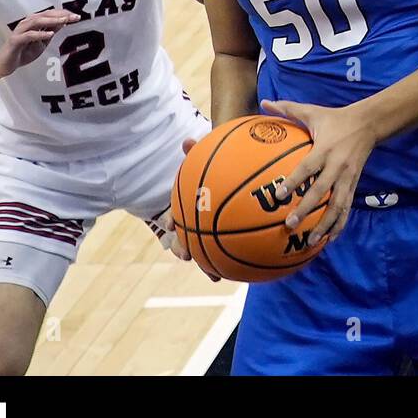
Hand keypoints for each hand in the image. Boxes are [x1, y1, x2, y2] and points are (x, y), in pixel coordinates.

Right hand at [0, 9, 80, 78]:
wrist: (7, 64)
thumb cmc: (24, 51)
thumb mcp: (43, 41)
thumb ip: (51, 31)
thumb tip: (64, 22)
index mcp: (34, 22)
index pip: (50, 14)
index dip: (63, 14)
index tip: (77, 16)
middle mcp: (27, 23)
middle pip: (45, 15)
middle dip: (61, 15)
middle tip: (74, 17)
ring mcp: (20, 31)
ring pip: (36, 21)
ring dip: (52, 21)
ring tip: (64, 21)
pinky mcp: (15, 40)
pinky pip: (28, 35)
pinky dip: (40, 34)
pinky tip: (50, 34)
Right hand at [162, 138, 222, 280]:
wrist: (230, 170)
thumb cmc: (217, 165)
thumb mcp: (207, 157)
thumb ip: (197, 152)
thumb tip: (187, 141)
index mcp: (186, 205)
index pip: (173, 215)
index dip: (170, 222)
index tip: (171, 226)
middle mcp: (195, 221)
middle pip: (185, 237)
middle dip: (183, 248)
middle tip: (186, 255)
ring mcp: (209, 231)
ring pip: (205, 250)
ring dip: (207, 264)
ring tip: (214, 275)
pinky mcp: (228, 238)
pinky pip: (231, 251)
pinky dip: (236, 259)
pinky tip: (246, 269)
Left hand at [259, 98, 378, 246]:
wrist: (369, 124)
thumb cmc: (335, 118)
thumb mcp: (313, 111)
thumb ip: (287, 109)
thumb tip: (263, 102)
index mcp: (325, 149)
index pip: (308, 167)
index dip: (294, 181)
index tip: (279, 195)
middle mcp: (337, 166)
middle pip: (322, 191)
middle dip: (307, 209)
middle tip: (290, 224)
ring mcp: (348, 177)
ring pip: (338, 205)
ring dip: (325, 224)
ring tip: (311, 241)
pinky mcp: (354, 185)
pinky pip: (347, 208)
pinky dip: (339, 225)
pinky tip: (329, 239)